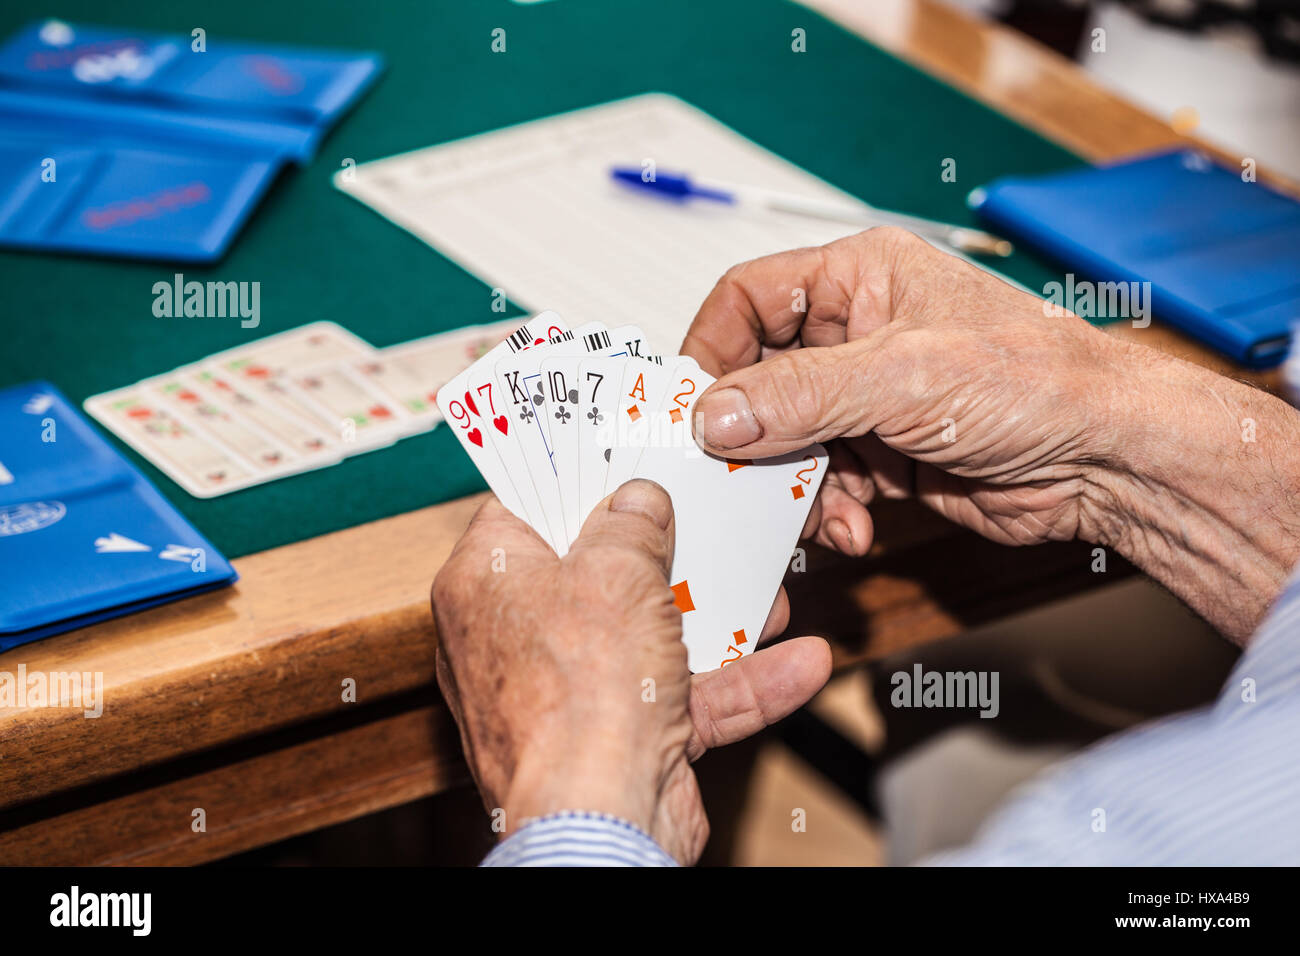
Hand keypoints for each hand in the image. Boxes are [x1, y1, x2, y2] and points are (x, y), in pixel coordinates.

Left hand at [431, 479, 831, 863]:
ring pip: (651, 636)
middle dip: (668, 552)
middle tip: (707, 514)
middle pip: (598, 572)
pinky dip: (741, 682)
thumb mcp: (616, 570)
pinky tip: (798, 662)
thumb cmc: (580, 693)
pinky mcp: (621, 738)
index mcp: (486, 583)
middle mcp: (519, 637)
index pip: (525, 510)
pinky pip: (686, 697)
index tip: (620, 457)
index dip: (576, 480)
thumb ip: (631, 522)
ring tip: (771, 588)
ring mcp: (572, 692)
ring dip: (720, 616)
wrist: (600, 822)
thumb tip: (637, 501)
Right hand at [683, 227, 1299, 639]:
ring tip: (811, 510)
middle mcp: (857, 336)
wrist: (1107, 462)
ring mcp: (868, 400)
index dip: (711, 347)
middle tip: (733, 473)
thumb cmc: (1038, 382)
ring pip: (784, 442)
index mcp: (860, 279)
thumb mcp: (903, 376)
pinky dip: (826, 512)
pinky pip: (821, 485)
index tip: (687, 403)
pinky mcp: (883, 456)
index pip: (749, 298)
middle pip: (759, 379)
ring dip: (790, 485)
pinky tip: (853, 525)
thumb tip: (716, 412)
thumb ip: (800, 394)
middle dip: (749, 433)